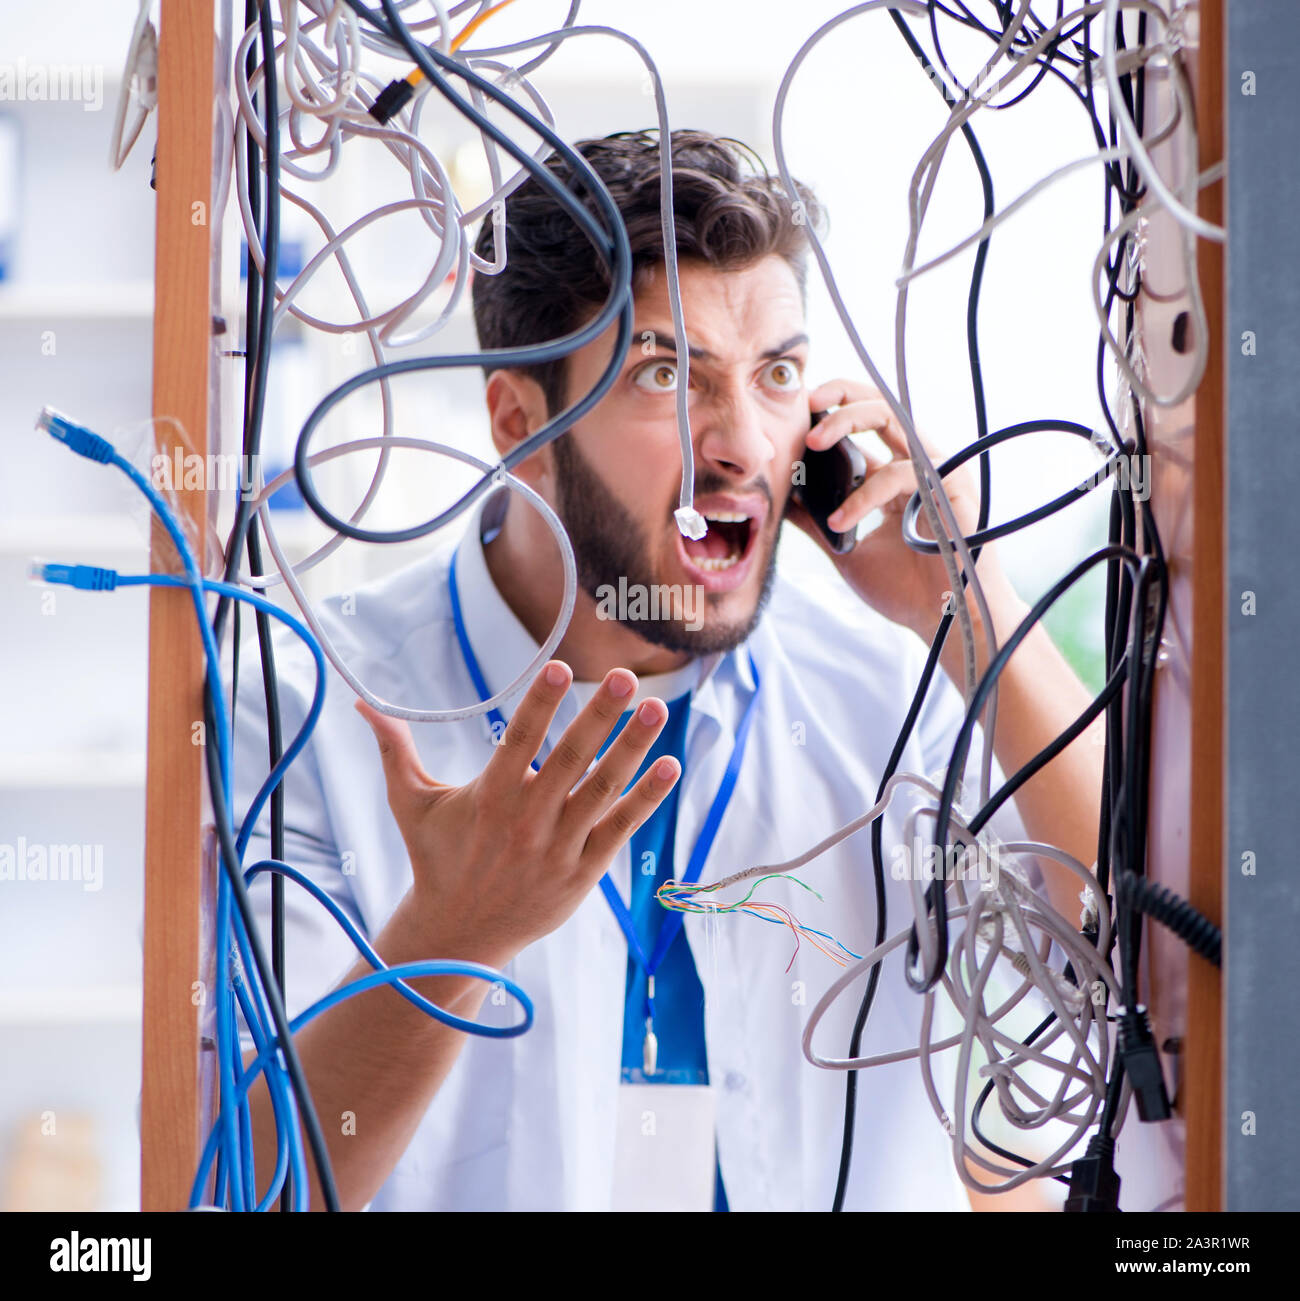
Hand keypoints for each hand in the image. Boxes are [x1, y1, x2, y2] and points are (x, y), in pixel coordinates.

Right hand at [356, 661, 678, 968]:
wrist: (459, 935)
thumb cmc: (437, 859)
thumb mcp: (412, 804)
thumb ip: (395, 752)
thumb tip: (363, 704)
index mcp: (490, 796)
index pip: (519, 740)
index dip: (539, 703)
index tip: (558, 666)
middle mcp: (528, 819)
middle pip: (570, 760)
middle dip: (598, 717)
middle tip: (625, 678)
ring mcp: (559, 846)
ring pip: (602, 790)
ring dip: (631, 749)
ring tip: (657, 710)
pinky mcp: (583, 870)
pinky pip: (619, 828)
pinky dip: (645, 799)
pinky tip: (670, 765)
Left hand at [789, 377, 1015, 637]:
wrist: (944, 622)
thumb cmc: (904, 589)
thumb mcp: (845, 550)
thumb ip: (816, 522)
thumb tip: (779, 500)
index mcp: (897, 474)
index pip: (868, 420)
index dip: (835, 406)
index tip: (797, 411)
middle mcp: (919, 464)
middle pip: (882, 403)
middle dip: (841, 393)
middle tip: (806, 404)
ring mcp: (938, 472)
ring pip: (894, 418)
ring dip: (847, 423)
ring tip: (812, 444)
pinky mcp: (951, 489)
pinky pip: (900, 475)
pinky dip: (863, 496)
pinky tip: (838, 521)